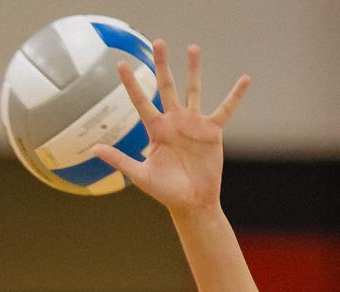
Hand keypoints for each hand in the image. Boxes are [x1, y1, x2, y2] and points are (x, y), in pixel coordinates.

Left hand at [93, 42, 247, 217]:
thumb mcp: (141, 175)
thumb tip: (94, 149)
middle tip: (158, 42)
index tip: (120, 64)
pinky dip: (235, 96)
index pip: (140, 101)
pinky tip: (245, 79)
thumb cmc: (166, 191)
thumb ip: (120, 160)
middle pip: (167, 87)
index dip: (131, 83)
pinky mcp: (212, 131)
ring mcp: (193, 124)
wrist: (192, 202)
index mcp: (156, 130)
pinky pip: (225, 109)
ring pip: (193, 90)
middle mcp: (174, 122)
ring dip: (193, 70)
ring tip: (192, 48)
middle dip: (162, 65)